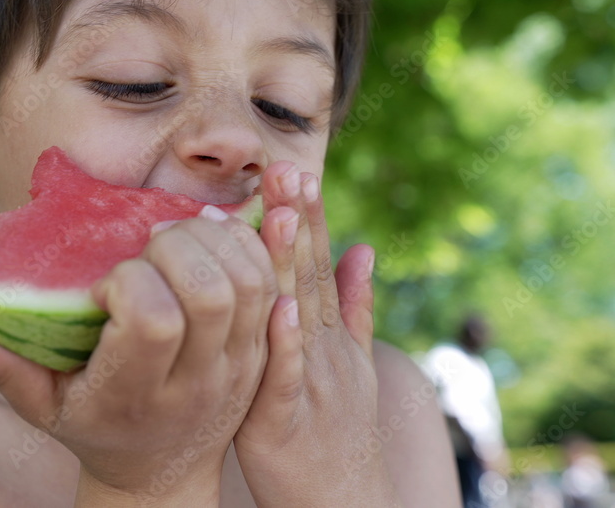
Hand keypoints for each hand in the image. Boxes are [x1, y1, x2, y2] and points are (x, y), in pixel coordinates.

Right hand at [0, 207, 276, 505]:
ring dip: (215, 240)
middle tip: (148, 246)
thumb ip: (3, 367)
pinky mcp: (263, 351)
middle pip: (209, 292)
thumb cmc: (93, 430)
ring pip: (249, 282)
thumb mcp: (42, 408)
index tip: (105, 286)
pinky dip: (250, 246)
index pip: (152, 320)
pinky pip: (273, 285)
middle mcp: (196, 381)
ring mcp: (239, 366)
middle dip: (177, 248)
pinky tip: (215, 234)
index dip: (128, 282)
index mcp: (136, 394)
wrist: (164, 474)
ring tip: (179, 234)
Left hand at [232, 162, 398, 504]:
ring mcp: (310, 382)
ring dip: (291, 265)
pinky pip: (285, 377)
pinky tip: (282, 308)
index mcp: (331, 334)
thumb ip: (354, 306)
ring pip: (299, 315)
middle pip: (309, 276)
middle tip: (283, 168)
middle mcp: (326, 349)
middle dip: (297, 221)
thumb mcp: (351, 363)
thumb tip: (362, 247)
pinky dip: (287, 343)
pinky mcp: (286, 420)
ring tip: (280, 215)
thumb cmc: (337, 427)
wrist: (343, 500)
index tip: (294, 169)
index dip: (308, 218)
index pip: (318, 264)